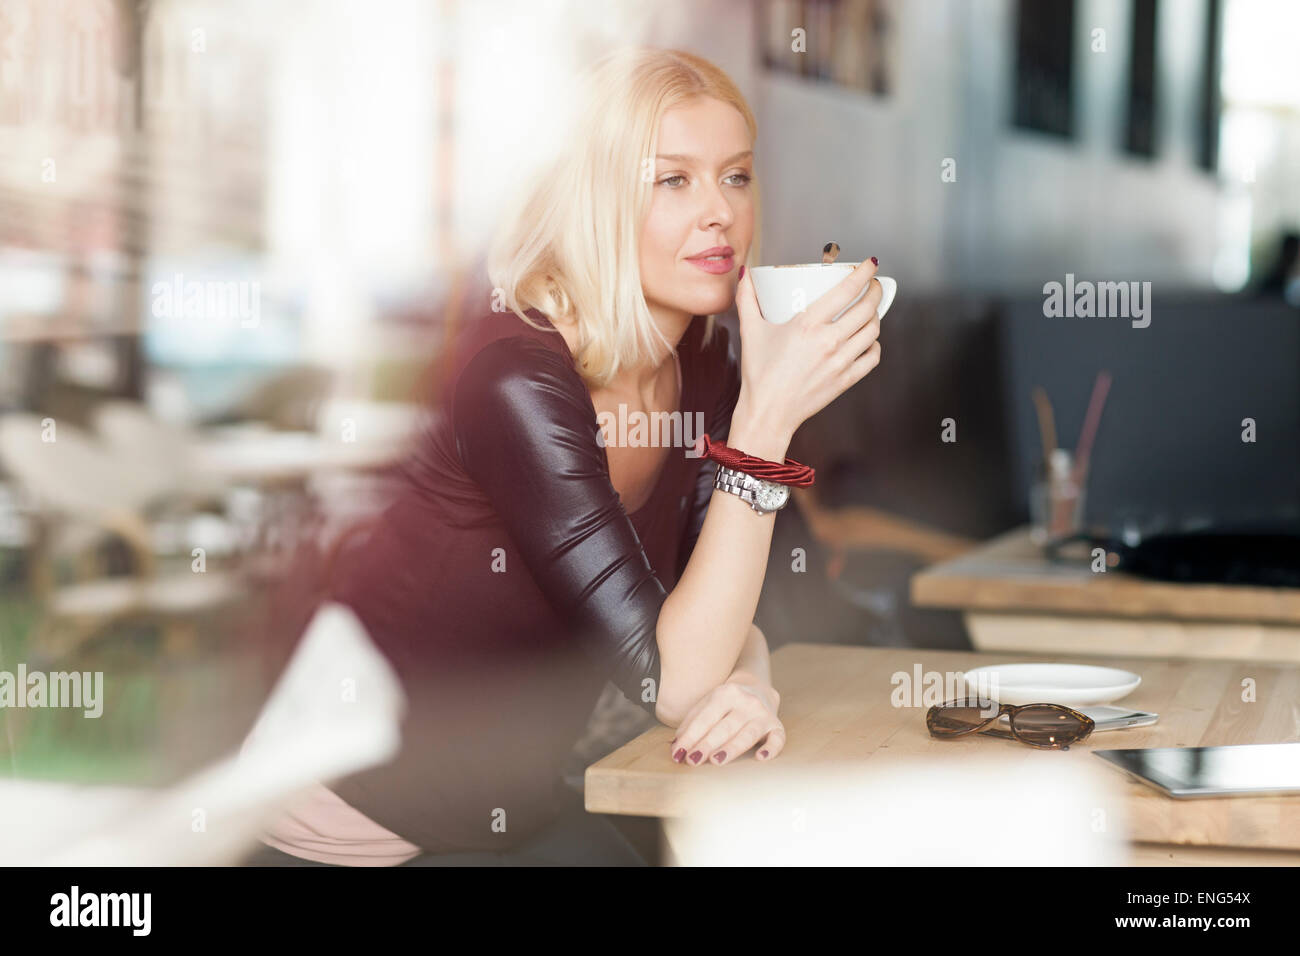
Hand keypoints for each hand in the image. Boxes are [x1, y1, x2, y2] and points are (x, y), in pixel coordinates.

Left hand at [669, 679, 784, 766]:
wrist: (759, 689)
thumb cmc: (727, 703)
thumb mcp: (708, 703)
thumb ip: (692, 722)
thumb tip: (676, 745)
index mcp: (726, 694)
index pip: (705, 718)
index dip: (691, 736)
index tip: (678, 752)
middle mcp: (747, 702)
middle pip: (725, 727)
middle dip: (707, 744)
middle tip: (693, 760)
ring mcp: (763, 714)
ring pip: (747, 734)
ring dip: (731, 748)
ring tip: (716, 760)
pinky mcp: (777, 726)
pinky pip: (777, 739)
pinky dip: (771, 748)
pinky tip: (761, 757)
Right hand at [734, 258, 884, 437]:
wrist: (768, 413)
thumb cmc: (759, 375)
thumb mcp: (750, 332)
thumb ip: (747, 300)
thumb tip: (746, 275)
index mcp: (807, 325)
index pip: (846, 290)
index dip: (864, 273)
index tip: (870, 265)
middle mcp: (829, 342)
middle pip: (866, 309)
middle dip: (874, 292)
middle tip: (872, 286)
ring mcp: (840, 362)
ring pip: (872, 331)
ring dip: (874, 317)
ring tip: (868, 312)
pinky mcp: (846, 380)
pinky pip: (872, 357)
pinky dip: (874, 345)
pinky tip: (867, 341)